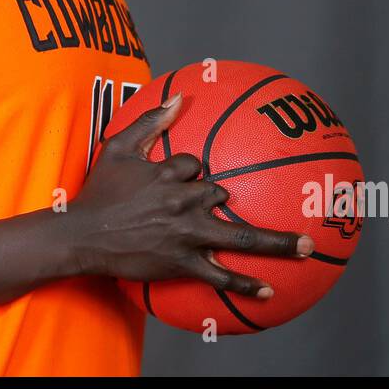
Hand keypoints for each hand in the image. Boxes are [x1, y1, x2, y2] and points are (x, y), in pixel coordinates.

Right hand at [66, 93, 313, 298]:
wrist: (82, 235)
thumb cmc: (97, 192)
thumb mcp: (118, 148)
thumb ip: (150, 121)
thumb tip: (179, 97)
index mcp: (169, 174)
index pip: (195, 166)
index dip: (191, 172)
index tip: (182, 179)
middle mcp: (183, 202)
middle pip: (221, 196)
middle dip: (235, 201)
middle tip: (286, 210)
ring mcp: (185, 234)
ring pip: (238, 237)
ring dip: (276, 244)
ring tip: (306, 248)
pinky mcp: (182, 262)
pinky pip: (220, 274)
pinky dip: (246, 284)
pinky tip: (270, 291)